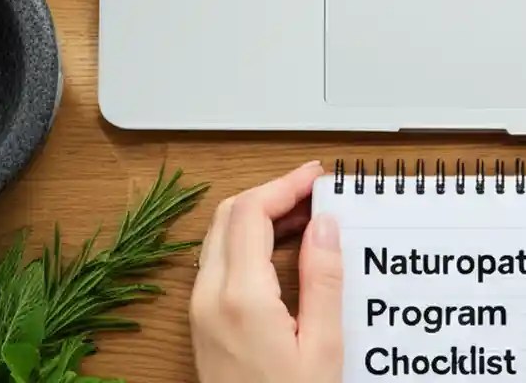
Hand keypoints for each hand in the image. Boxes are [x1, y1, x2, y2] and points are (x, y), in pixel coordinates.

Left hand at [190, 161, 343, 382]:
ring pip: (220, 235)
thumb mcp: (324, 347)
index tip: (316, 178)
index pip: (251, 212)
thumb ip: (324, 279)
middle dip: (271, 192)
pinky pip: (218, 260)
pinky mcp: (201, 322)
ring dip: (257, 214)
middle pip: (230, 215)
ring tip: (304, 215)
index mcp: (241, 298)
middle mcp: (209, 297)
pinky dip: (247, 240)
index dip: (285, 184)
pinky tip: (281, 247)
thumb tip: (325, 225)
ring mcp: (200, 310)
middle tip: (313, 192)